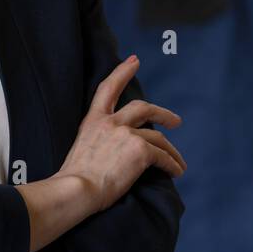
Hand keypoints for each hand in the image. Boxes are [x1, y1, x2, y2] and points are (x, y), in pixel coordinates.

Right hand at [56, 55, 184, 213]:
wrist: (76, 190)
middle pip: (144, 108)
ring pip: (158, 137)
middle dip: (162, 113)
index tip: (134, 60)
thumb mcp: (81, 151)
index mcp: (93, 121)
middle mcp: (111, 122)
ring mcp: (127, 134)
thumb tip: (112, 155)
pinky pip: (163, 156)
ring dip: (171, 151)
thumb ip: (98, 145)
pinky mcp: (140, 149)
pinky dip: (171, 165)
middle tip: (176, 121)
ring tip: (179, 163)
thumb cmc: (73, 182)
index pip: (108, 88)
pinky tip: (175, 172)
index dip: (122, 72)